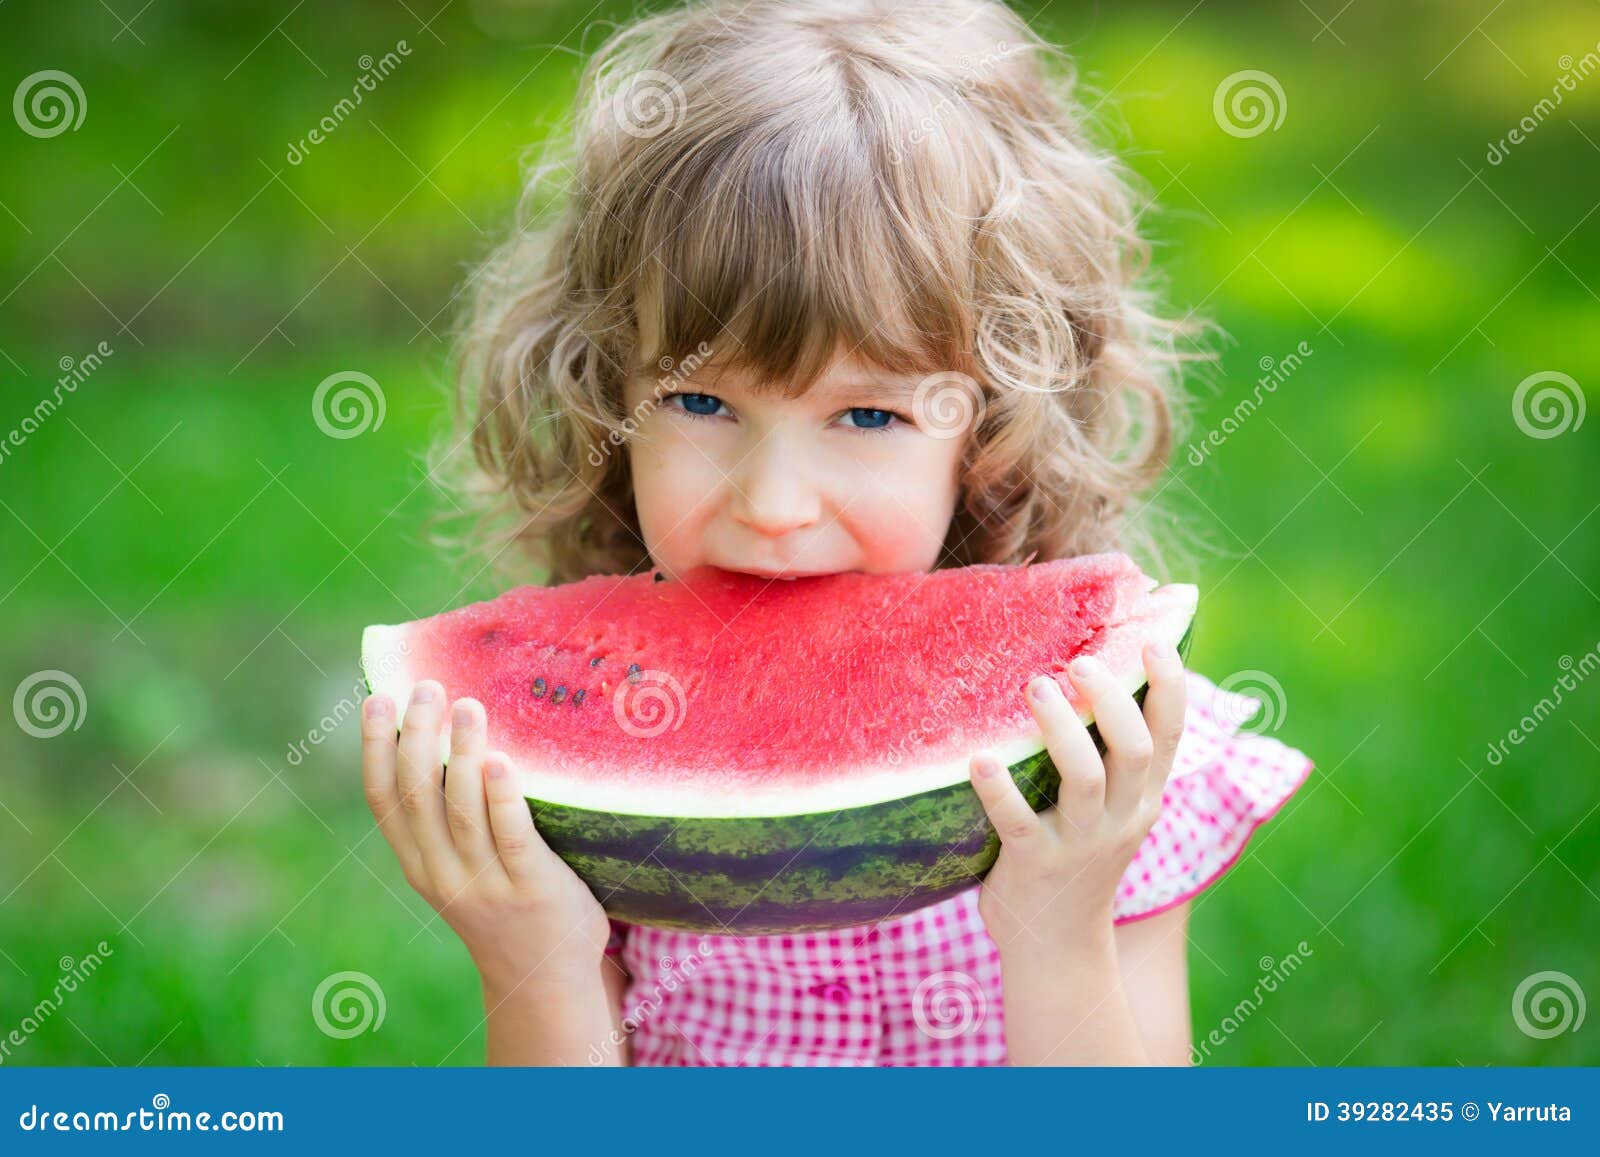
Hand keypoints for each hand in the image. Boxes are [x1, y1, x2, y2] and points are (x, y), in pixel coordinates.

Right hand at [360, 681, 610, 991]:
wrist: (545, 981)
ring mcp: (486, 884)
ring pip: (462, 811)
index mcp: (419, 864)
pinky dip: (501, 798)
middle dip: (418, 736)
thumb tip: (447, 738)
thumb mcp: (461, 868)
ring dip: (462, 754)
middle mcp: (443, 874)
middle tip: (428, 686)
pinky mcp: (531, 889)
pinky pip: (511, 838)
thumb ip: (448, 820)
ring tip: (466, 705)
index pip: (384, 800)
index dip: (374, 748)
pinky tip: (501, 760)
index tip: (377, 698)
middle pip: (419, 796)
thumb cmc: (507, 906)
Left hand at [967, 642, 1186, 956]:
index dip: (1169, 686)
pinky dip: (998, 788)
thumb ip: (1112, 755)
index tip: (1152, 641)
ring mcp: (1080, 843)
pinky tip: (978, 758)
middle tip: (1080, 660)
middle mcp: (1121, 817)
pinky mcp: (1035, 863)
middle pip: (1135, 748)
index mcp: (1143, 797)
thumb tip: (1098, 675)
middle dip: (1113, 697)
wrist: (1056, 944)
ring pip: (1084, 777)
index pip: (1171, 734)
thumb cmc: (1076, 854)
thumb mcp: (1112, 809)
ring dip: (1061, 727)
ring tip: (1034, 685)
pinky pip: (1018, 821)